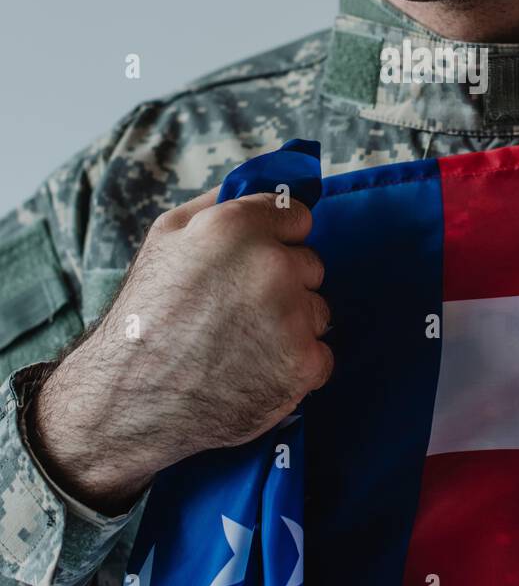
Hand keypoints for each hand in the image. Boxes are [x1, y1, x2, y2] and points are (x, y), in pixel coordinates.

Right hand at [29, 186, 330, 512]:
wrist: (129, 401)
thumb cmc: (144, 316)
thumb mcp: (164, 237)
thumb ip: (217, 203)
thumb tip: (257, 185)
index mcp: (237, 228)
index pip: (299, 217)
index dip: (277, 239)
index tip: (256, 262)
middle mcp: (271, 266)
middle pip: (311, 264)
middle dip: (285, 282)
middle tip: (240, 309)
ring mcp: (291, 317)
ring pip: (318, 310)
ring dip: (293, 325)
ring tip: (244, 343)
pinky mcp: (303, 364)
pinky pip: (322, 355)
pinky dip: (297, 366)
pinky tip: (257, 371)